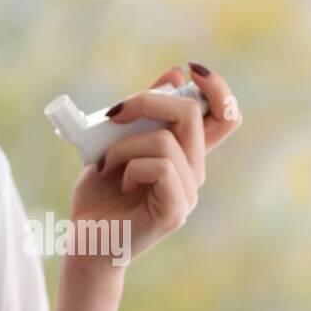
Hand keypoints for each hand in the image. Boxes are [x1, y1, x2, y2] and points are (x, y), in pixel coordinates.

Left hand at [66, 62, 241, 267]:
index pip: (225, 117)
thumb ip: (142, 114)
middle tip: (115, 113)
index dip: (218, 88)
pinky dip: (130, 166)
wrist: (85, 240)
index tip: (191, 70)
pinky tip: (119, 181)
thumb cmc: (99, 193)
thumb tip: (173, 74)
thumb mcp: (115, 141)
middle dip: (149, 100)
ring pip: (167, 141)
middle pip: (194, 115)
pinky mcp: (174, 212)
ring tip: (106, 164)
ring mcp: (187, 194)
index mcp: (185, 154)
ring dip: (124, 144)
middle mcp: (193, 172)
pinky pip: (160, 167)